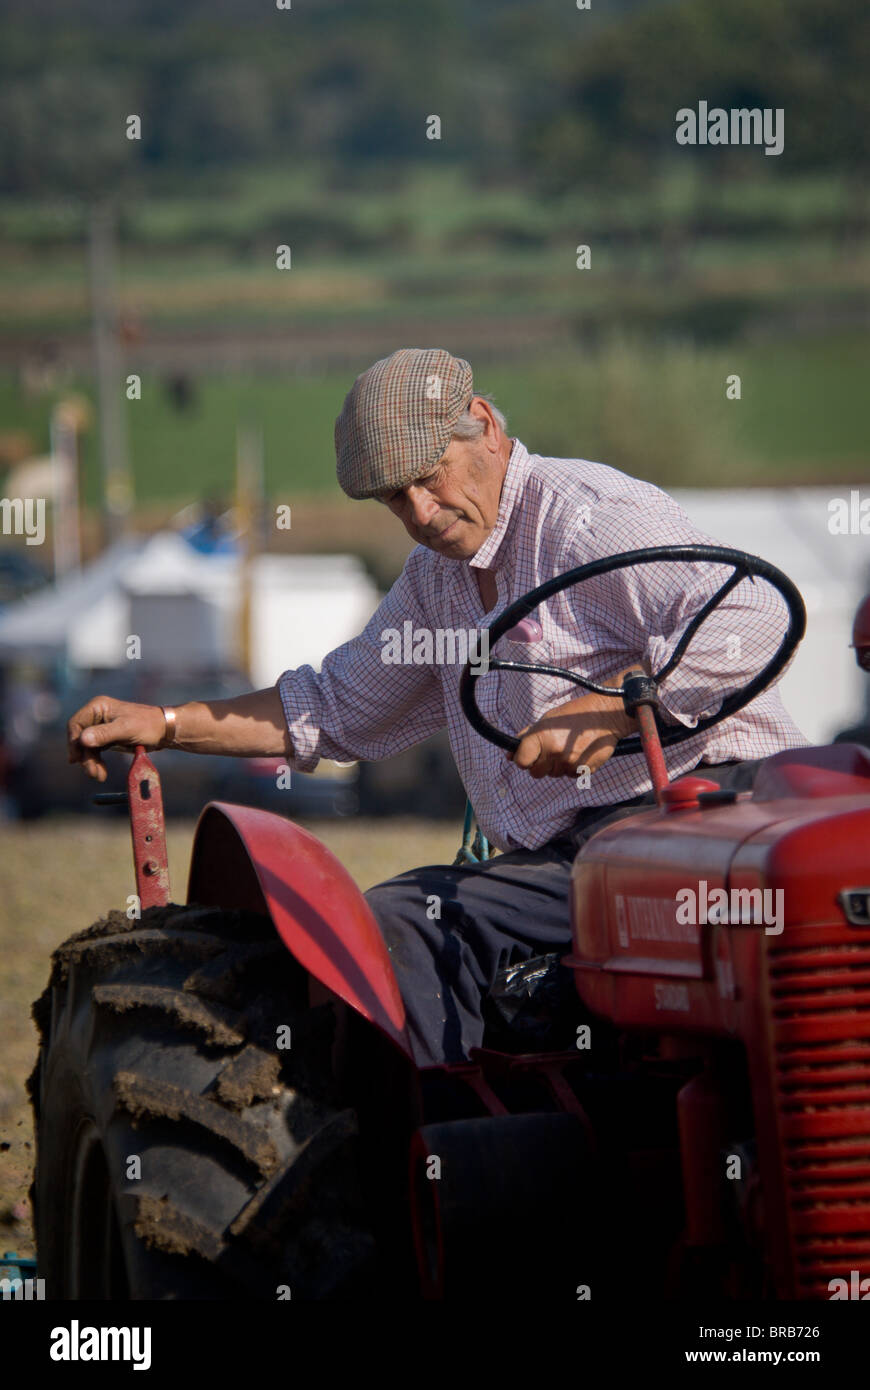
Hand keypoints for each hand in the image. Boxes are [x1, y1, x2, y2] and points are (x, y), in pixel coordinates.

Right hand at [67, 695, 166, 781]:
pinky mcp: (106, 738)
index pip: (76, 724)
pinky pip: (95, 752)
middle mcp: (96, 715)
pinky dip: (96, 763)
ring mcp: (100, 727)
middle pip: (80, 738)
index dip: (73, 741)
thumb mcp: (125, 729)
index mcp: (98, 707)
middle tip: (91, 772)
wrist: (163, 731)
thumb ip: (104, 734)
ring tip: (98, 776)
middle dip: (85, 757)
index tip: (76, 759)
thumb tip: (82, 740)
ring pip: (86, 747)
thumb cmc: (147, 725)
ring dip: (90, 762)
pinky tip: (101, 773)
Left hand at [509, 669, 638, 779]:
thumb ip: (526, 737)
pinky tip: (578, 752)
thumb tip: (509, 755)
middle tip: (550, 751)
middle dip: (540, 765)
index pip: (521, 762)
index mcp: (541, 737)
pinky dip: (572, 768)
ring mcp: (569, 763)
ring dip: (557, 766)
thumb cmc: (572, 715)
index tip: (527, 755)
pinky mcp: (583, 770)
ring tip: (567, 748)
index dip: (522, 760)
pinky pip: (570, 776)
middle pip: (536, 773)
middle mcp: (554, 752)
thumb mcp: (546, 720)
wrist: (604, 716)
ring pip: (554, 774)